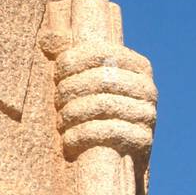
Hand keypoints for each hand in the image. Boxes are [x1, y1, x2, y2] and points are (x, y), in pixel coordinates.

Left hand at [54, 39, 156, 189]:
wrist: (120, 153)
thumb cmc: (100, 111)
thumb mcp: (91, 82)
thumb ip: (73, 60)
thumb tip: (47, 41)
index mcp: (138, 66)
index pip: (102, 53)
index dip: (74, 62)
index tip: (57, 75)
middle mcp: (148, 88)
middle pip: (100, 79)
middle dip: (71, 90)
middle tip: (56, 102)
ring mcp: (148, 114)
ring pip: (102, 105)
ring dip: (73, 114)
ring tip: (61, 121)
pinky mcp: (143, 139)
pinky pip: (106, 132)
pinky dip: (81, 135)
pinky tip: (68, 140)